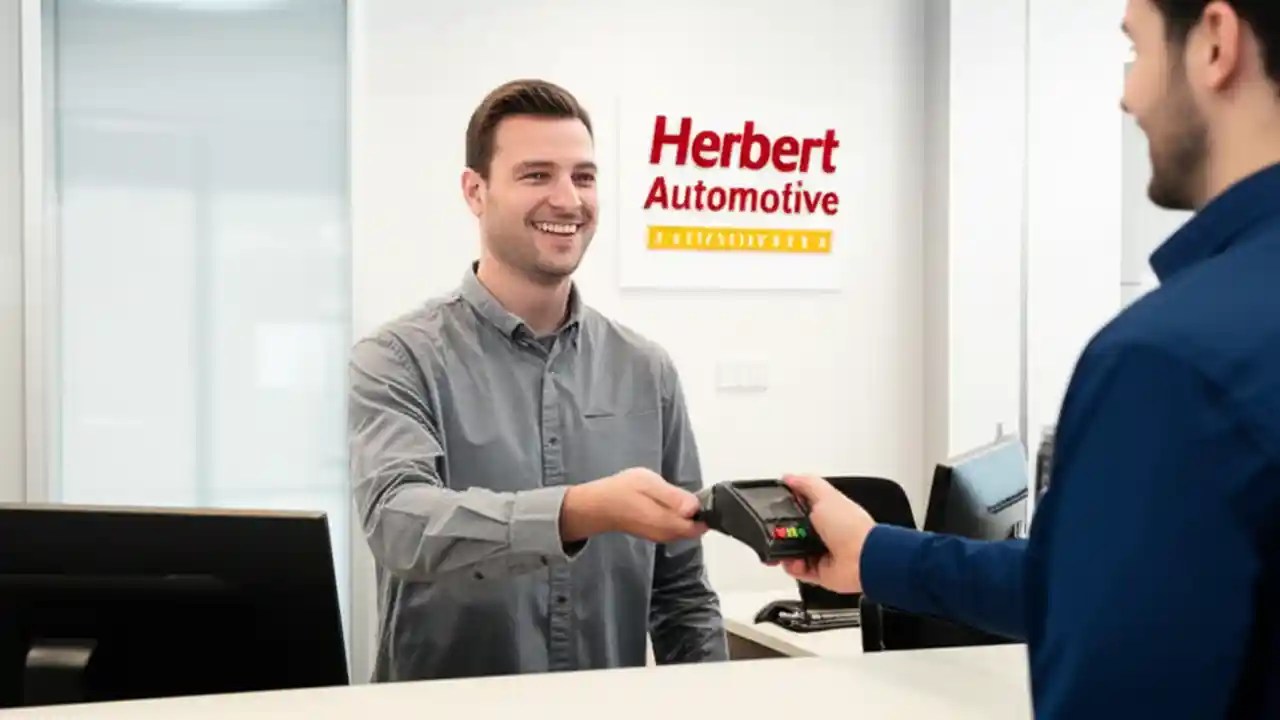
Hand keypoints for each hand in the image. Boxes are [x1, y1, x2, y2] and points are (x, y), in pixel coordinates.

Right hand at [560, 468, 706, 543]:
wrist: (597, 506)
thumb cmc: (622, 491)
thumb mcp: (649, 484)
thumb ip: (673, 496)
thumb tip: (695, 507)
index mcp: (669, 523)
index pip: (701, 526)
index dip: (707, 512)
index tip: (705, 496)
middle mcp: (667, 535)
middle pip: (694, 529)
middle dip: (698, 514)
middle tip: (691, 492)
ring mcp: (659, 536)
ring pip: (684, 529)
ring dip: (687, 515)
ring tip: (679, 495)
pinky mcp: (653, 533)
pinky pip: (673, 528)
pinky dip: (677, 517)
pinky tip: (668, 502)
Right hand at [776, 474, 876, 593]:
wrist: (861, 559)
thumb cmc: (851, 526)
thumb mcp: (825, 496)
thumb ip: (806, 484)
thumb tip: (790, 478)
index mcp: (828, 511)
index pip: (802, 506)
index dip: (788, 506)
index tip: (777, 507)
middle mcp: (825, 532)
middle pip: (793, 530)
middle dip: (782, 531)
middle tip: (780, 530)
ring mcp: (821, 552)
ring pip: (791, 551)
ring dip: (785, 551)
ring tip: (789, 548)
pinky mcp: (819, 571)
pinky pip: (797, 570)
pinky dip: (793, 567)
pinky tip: (798, 561)